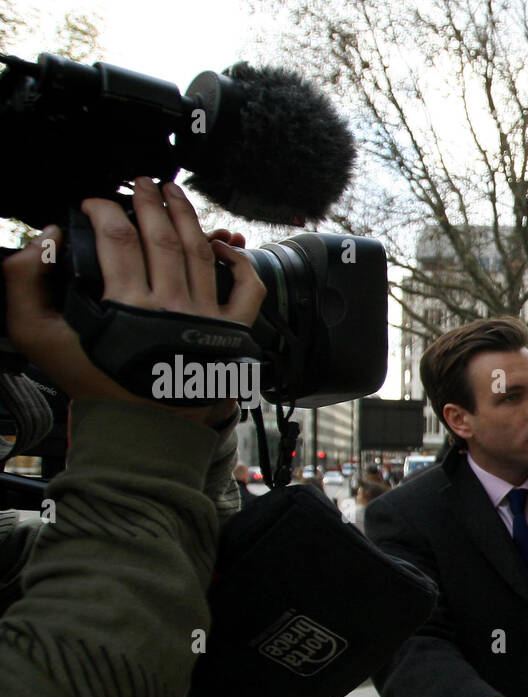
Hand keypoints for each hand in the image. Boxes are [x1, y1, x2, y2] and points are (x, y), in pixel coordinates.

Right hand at [3, 177, 265, 427]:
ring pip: (200, 252)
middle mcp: (171, 308)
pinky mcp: (233, 332)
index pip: (118, 239)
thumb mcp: (38, 337)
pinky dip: (239, 262)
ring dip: (187, 216)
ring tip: (174, 193)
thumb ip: (24, 284)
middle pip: (163, 237)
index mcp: (126, 307)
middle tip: (140, 182)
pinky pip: (247, 289)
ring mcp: (206, 318)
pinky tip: (221, 245)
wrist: (142, 428)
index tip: (93, 203)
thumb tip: (45, 240)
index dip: (104, 210)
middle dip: (148, 200)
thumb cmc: (95, 383)